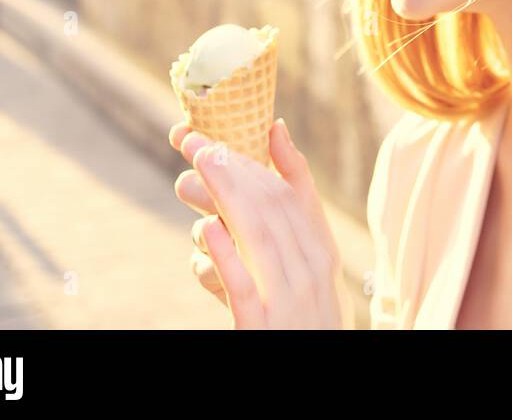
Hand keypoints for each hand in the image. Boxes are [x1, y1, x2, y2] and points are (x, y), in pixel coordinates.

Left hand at [168, 118, 351, 328]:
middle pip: (272, 209)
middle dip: (229, 170)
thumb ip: (290, 208)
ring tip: (195, 168)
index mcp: (321, 253)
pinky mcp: (264, 328)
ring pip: (260, 240)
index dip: (255, 158)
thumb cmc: (303, 317)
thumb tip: (277, 131)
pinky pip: (246, 288)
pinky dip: (228, 256)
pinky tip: (206, 230)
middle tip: (190, 141)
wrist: (315, 381)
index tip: (217, 131)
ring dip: (226, 198)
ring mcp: (291, 300)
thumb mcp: (305, 265)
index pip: (293, 195)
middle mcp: (312, 272)